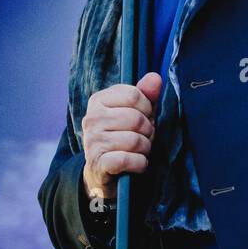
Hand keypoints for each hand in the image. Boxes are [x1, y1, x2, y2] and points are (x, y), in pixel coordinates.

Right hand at [80, 72, 161, 199]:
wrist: (102, 170)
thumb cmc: (122, 135)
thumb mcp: (135, 112)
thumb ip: (145, 94)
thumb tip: (155, 78)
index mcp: (98, 100)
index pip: (134, 95)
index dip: (147, 108)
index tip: (144, 117)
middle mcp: (92, 118)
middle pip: (136, 118)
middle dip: (148, 131)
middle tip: (144, 137)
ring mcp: (93, 141)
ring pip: (135, 140)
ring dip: (145, 149)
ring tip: (140, 150)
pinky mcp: (98, 163)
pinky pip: (128, 160)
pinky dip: (140, 163)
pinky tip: (137, 164)